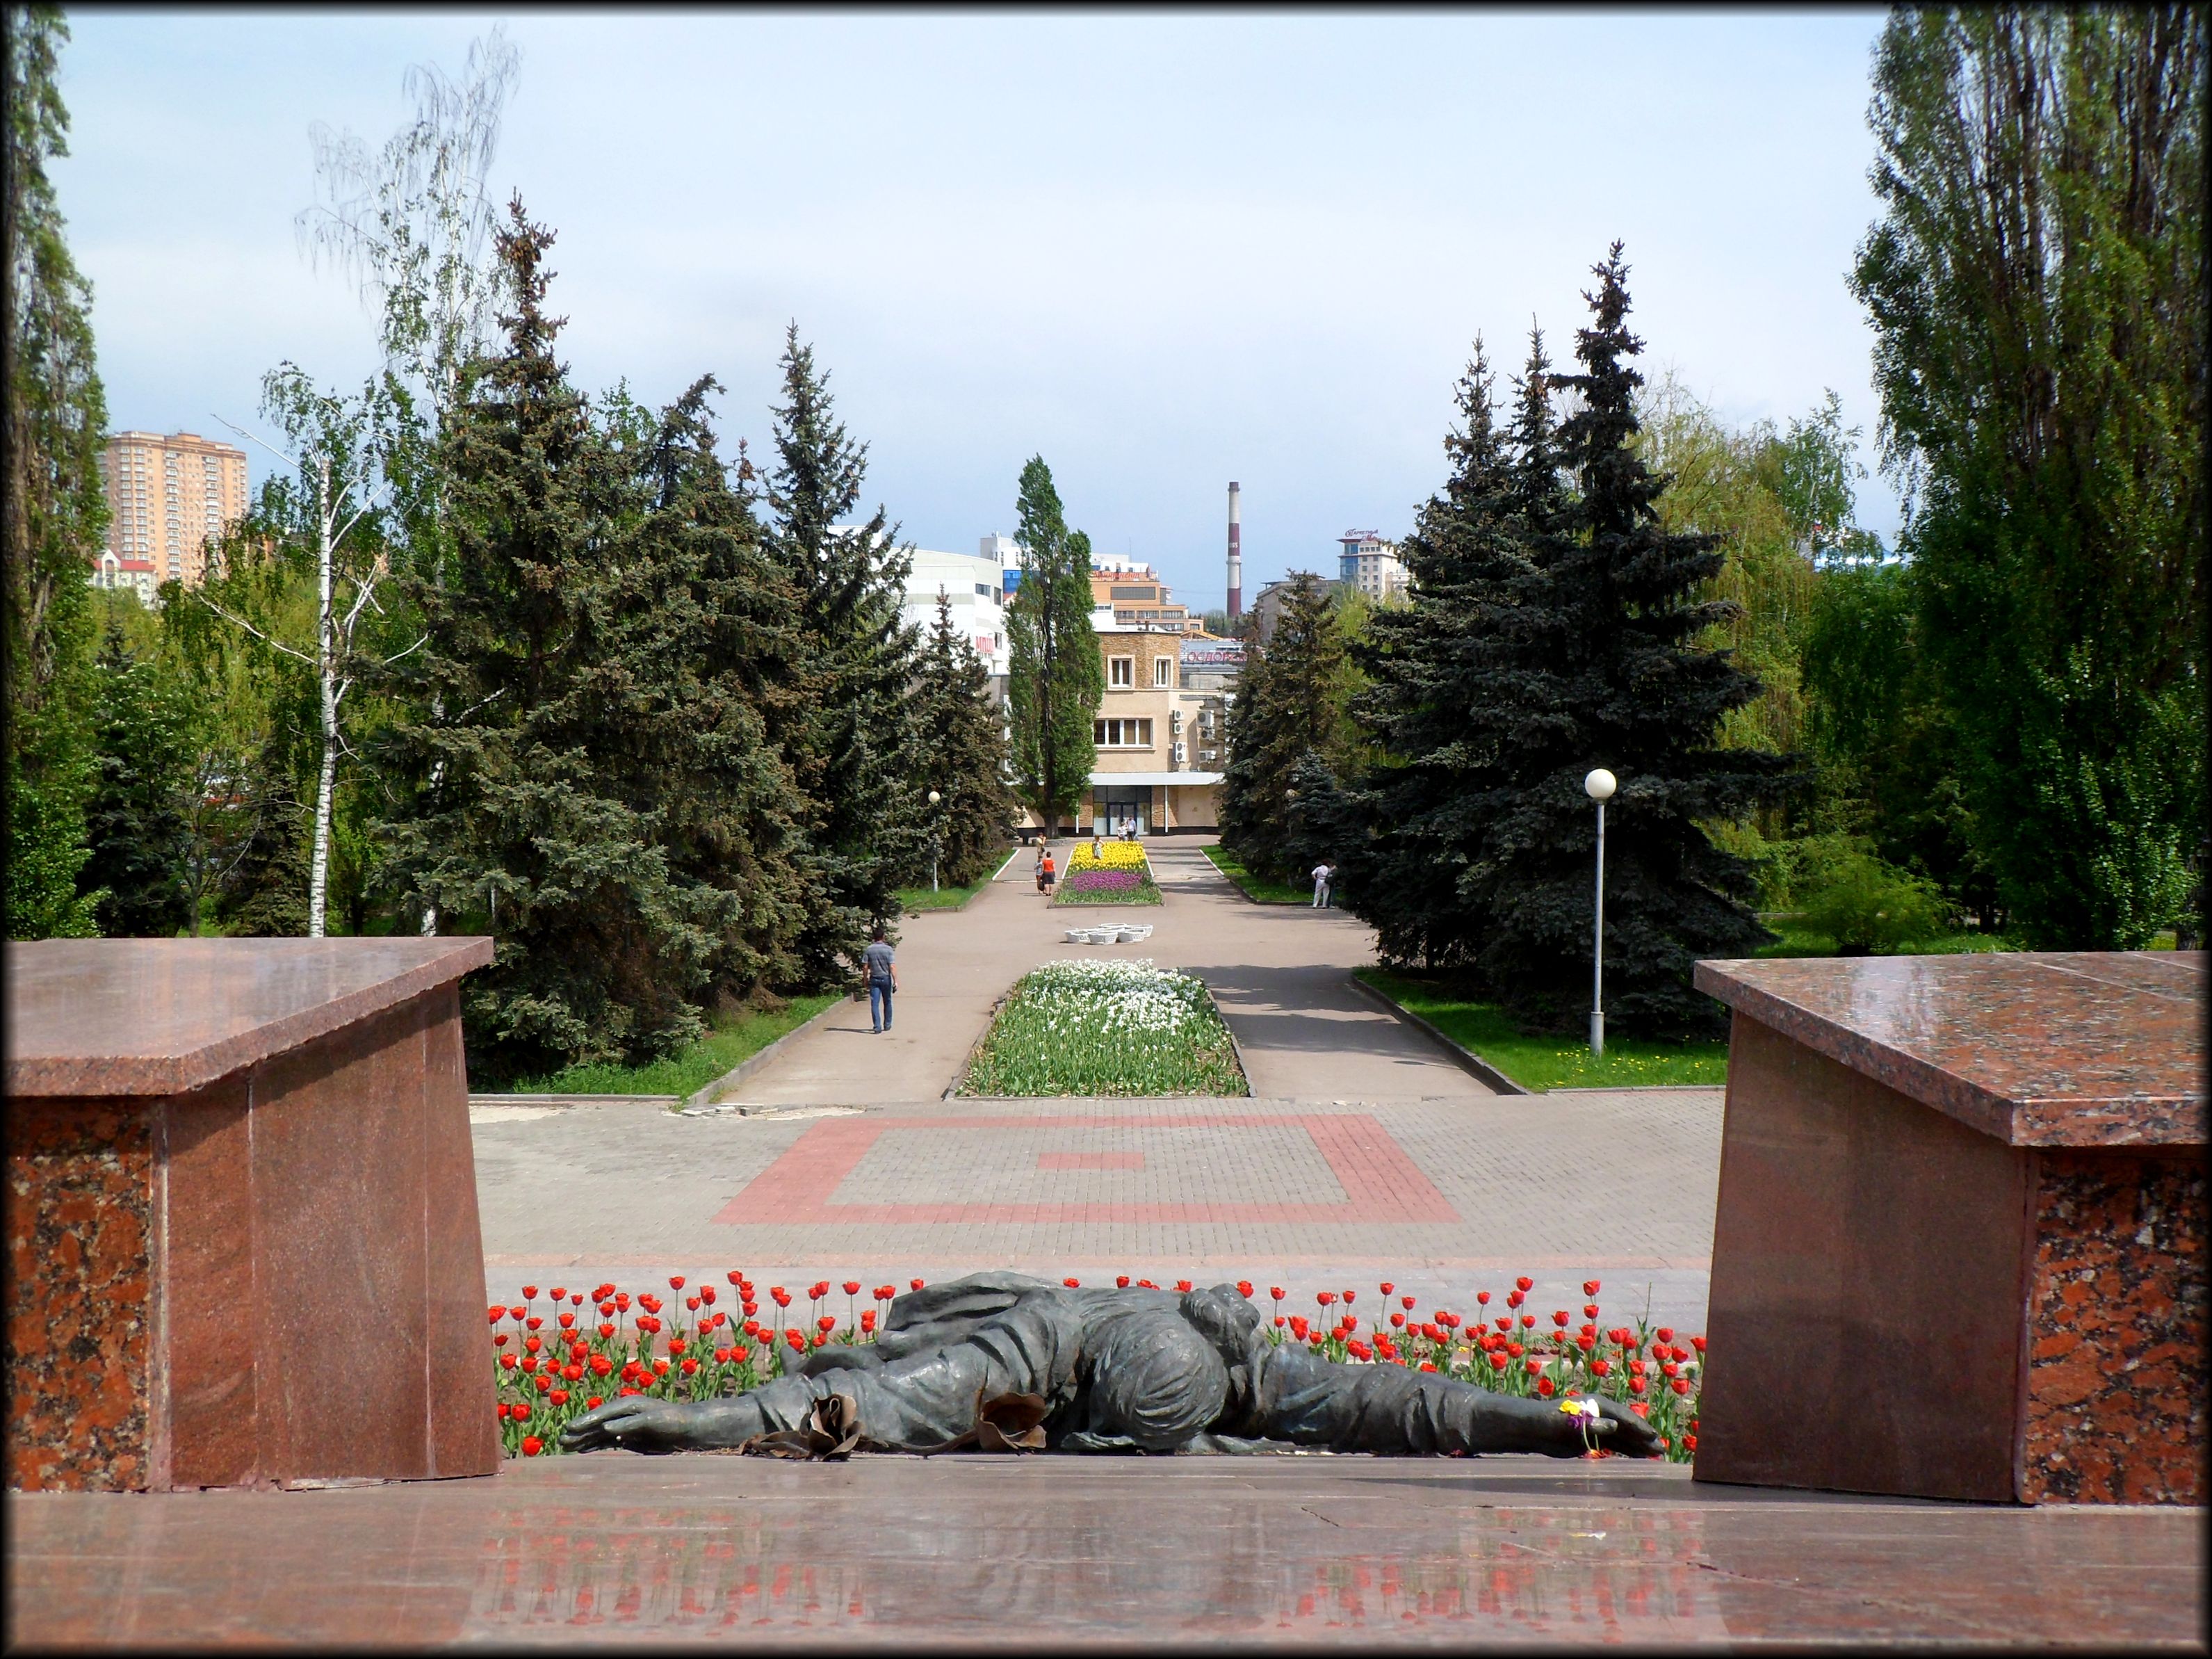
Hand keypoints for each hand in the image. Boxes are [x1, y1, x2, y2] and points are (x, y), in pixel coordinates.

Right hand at [560, 1395, 701, 1453]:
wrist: (691, 1429)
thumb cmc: (675, 1422)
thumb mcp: (653, 1421)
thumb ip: (630, 1424)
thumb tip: (605, 1426)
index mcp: (629, 1405)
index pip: (602, 1413)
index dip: (585, 1421)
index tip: (568, 1428)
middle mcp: (625, 1413)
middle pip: (597, 1422)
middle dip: (579, 1431)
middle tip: (559, 1440)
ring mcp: (627, 1425)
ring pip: (599, 1433)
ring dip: (583, 1439)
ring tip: (565, 1446)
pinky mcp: (630, 1437)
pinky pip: (607, 1441)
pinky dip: (594, 1446)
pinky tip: (582, 1451)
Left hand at [1561, 1395, 1665, 1458]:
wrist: (1535, 1429)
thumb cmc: (1552, 1422)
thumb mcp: (1572, 1423)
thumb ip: (1593, 1425)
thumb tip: (1615, 1426)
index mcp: (1598, 1405)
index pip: (1624, 1417)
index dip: (1640, 1427)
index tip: (1654, 1436)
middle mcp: (1601, 1413)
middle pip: (1627, 1426)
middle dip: (1644, 1437)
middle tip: (1662, 1448)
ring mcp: (1598, 1425)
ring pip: (1624, 1436)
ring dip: (1639, 1445)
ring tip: (1656, 1454)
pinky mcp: (1593, 1438)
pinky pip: (1615, 1444)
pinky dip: (1628, 1450)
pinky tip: (1640, 1457)